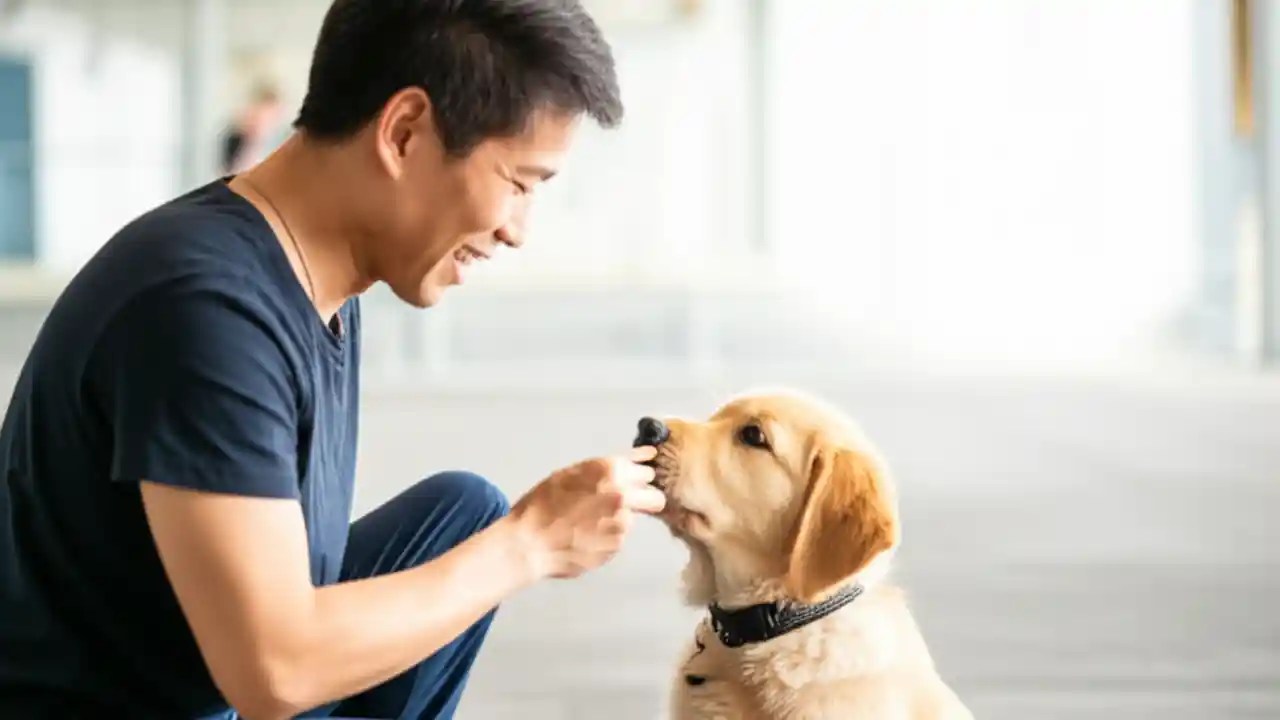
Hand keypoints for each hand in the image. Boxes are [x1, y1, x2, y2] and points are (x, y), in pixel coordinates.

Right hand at [509, 446, 665, 580]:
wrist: (529, 542)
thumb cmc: (543, 503)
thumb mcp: (572, 473)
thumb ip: (614, 463)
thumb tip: (649, 454)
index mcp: (611, 470)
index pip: (647, 472)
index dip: (636, 478)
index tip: (627, 483)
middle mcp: (623, 495)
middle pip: (655, 498)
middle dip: (643, 500)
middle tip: (620, 504)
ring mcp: (622, 524)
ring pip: (635, 519)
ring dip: (619, 519)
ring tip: (588, 523)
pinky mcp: (617, 547)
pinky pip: (619, 538)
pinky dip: (607, 537)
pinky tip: (584, 537)